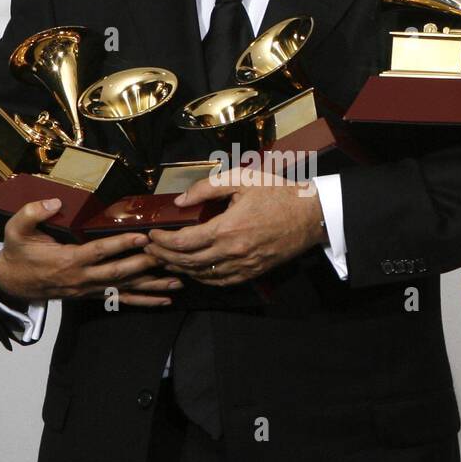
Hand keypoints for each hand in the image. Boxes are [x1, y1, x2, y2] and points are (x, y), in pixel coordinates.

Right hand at [0, 198, 183, 307]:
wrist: (12, 283)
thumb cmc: (18, 253)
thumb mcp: (16, 230)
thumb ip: (32, 213)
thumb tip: (54, 202)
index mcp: (68, 260)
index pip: (99, 252)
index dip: (121, 245)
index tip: (143, 237)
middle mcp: (82, 278)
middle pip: (120, 272)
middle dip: (147, 264)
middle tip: (171, 255)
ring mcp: (89, 289)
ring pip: (126, 289)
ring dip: (153, 286)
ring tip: (178, 281)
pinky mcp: (93, 295)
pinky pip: (122, 300)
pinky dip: (144, 301)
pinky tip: (164, 300)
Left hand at [143, 168, 326, 285]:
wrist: (310, 216)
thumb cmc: (278, 194)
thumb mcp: (241, 180)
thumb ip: (207, 189)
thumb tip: (180, 201)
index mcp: (227, 228)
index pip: (183, 242)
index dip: (162, 241)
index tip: (152, 235)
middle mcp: (232, 252)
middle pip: (187, 262)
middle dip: (164, 257)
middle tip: (150, 250)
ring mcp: (243, 266)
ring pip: (202, 275)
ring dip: (179, 270)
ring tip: (165, 261)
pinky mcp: (252, 272)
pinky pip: (220, 281)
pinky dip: (202, 278)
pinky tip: (193, 271)